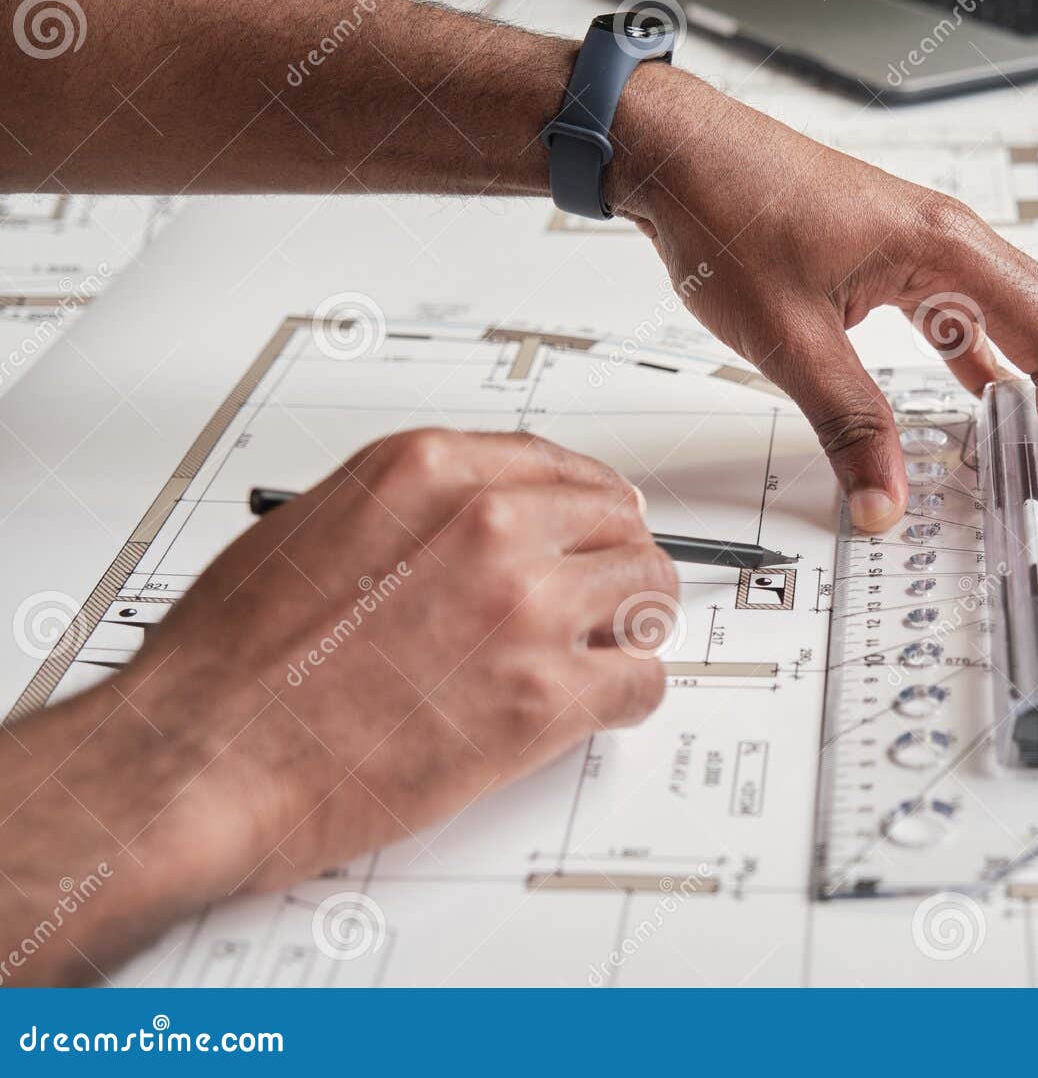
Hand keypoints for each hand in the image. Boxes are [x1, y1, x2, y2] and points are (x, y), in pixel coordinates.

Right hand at [0, 431, 673, 980]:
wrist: (202, 758)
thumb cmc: (229, 663)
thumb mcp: (310, 529)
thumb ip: (404, 511)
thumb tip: (462, 518)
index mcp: (428, 473)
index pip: (559, 464)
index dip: (590, 498)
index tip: (600, 519)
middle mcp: (489, 527)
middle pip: (616, 523)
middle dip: (617, 559)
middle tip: (611, 593)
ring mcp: (524, 611)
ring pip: (647, 592)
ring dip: (636, 622)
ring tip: (611, 648)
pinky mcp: (543, 700)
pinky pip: (641, 682)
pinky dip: (632, 693)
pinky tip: (602, 703)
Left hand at [609, 68, 1037, 527]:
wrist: (678, 152)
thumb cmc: (728, 209)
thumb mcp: (787, 336)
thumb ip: (847, 424)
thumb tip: (884, 501)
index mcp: (945, 246)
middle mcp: (954, 242)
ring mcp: (932, 252)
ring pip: (1027, 327)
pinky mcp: (902, 266)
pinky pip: (974, 324)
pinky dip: (1002, 373)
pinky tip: (1008, 413)